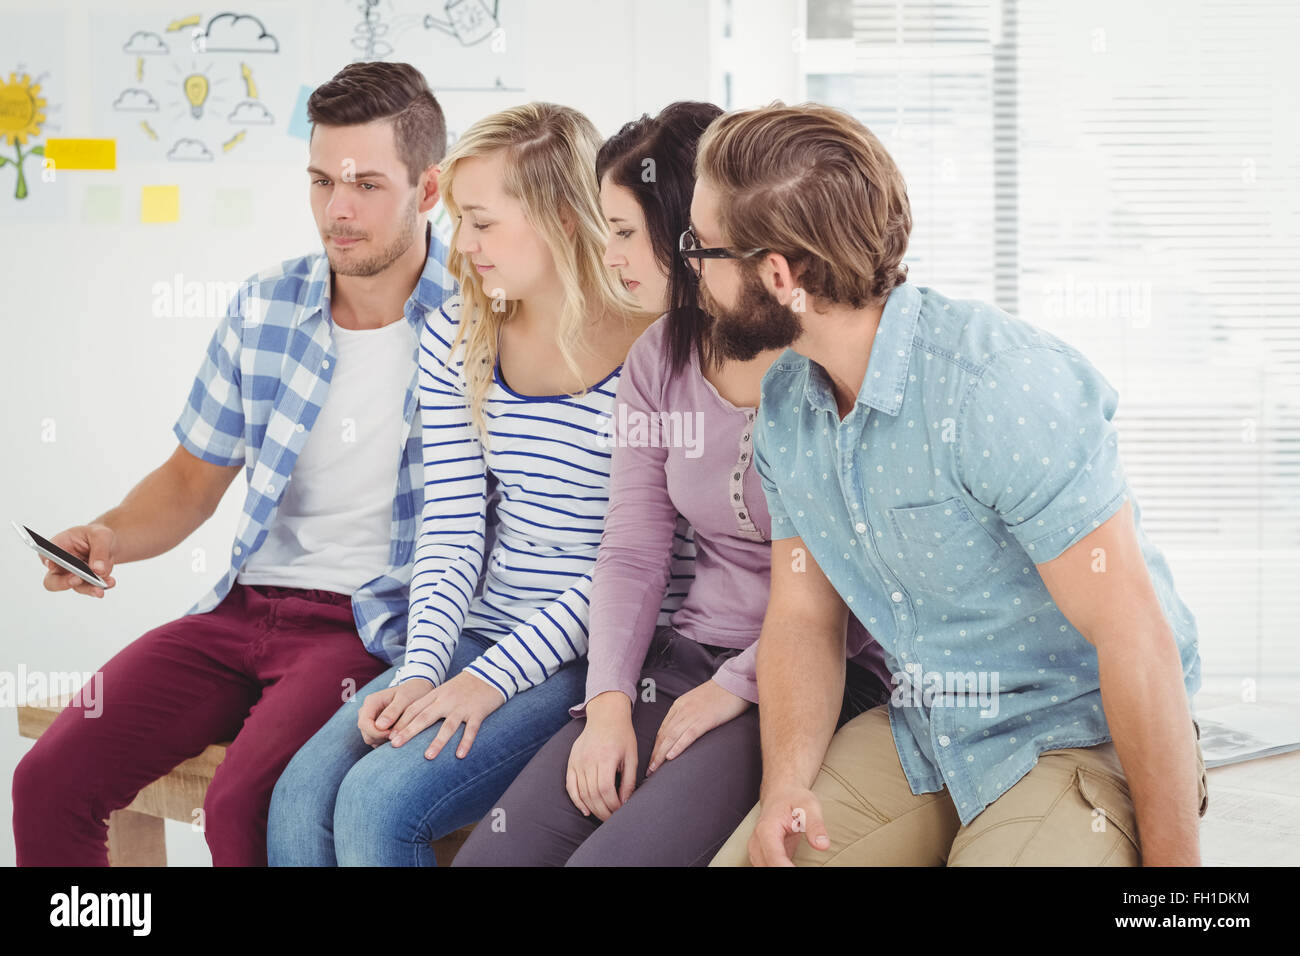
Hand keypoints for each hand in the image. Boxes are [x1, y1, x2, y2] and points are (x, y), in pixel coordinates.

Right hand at [40, 523, 116, 597]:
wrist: (107, 544)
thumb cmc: (96, 536)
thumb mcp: (101, 535)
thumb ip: (100, 550)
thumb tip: (98, 570)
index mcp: (57, 547)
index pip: (45, 555)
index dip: (46, 560)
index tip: (52, 564)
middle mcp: (60, 565)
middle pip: (52, 580)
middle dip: (64, 582)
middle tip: (78, 579)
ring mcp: (71, 576)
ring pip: (75, 587)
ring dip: (89, 588)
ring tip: (102, 586)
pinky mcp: (85, 583)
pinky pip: (91, 589)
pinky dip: (101, 587)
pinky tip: (110, 582)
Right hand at [359, 680, 430, 746]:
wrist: (416, 692)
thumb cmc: (412, 693)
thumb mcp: (405, 698)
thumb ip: (393, 711)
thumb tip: (379, 726)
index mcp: (371, 702)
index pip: (364, 723)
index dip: (376, 733)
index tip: (392, 734)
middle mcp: (367, 711)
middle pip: (366, 734)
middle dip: (381, 738)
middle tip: (399, 734)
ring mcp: (370, 720)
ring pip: (370, 739)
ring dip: (384, 740)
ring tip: (400, 732)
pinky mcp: (375, 727)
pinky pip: (376, 741)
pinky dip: (386, 741)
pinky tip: (397, 734)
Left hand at [388, 671, 504, 758]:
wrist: (490, 674)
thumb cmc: (464, 686)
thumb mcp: (444, 691)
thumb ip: (430, 705)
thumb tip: (412, 724)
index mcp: (436, 695)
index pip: (414, 709)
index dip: (401, 723)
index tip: (388, 737)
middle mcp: (446, 701)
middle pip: (425, 717)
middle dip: (409, 731)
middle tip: (394, 746)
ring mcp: (462, 707)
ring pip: (448, 726)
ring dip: (438, 742)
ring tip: (428, 757)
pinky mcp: (478, 712)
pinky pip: (471, 729)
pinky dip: (466, 742)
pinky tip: (460, 755)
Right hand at [566, 691, 636, 820]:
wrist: (606, 715)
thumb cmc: (622, 735)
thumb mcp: (632, 756)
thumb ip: (629, 780)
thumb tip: (625, 802)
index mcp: (606, 757)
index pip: (606, 789)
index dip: (613, 805)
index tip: (620, 812)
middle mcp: (589, 760)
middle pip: (593, 794)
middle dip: (603, 811)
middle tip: (612, 819)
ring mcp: (578, 761)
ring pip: (582, 792)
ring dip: (593, 808)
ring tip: (603, 816)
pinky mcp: (572, 761)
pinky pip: (571, 785)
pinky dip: (576, 800)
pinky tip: (585, 810)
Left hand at [646, 678, 749, 774]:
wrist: (734, 684)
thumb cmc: (720, 694)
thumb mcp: (697, 701)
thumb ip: (688, 713)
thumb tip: (683, 729)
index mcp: (679, 705)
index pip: (663, 729)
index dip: (656, 746)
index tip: (652, 759)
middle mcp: (682, 710)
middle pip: (663, 735)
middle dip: (655, 754)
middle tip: (649, 770)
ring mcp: (692, 715)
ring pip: (671, 737)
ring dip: (661, 755)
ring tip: (655, 770)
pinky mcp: (705, 720)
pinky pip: (688, 735)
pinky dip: (678, 747)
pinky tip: (671, 758)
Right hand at [748, 784, 829, 866]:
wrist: (781, 794)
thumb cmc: (794, 799)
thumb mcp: (809, 806)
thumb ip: (815, 825)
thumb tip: (822, 845)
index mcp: (767, 830)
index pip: (774, 857)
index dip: (786, 868)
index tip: (799, 870)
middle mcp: (757, 842)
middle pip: (766, 867)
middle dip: (784, 870)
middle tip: (806, 867)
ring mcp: (757, 850)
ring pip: (763, 869)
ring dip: (781, 871)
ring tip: (798, 866)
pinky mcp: (763, 856)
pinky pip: (767, 868)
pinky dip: (780, 869)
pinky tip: (793, 866)